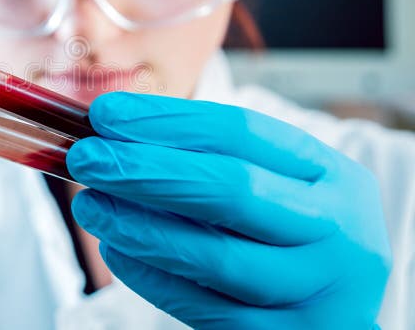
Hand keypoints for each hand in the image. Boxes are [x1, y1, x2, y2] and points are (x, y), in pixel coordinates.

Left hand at [68, 92, 390, 328]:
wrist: (337, 307)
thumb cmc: (291, 229)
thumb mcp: (278, 184)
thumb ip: (210, 158)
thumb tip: (115, 134)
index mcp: (332, 176)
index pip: (241, 132)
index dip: (165, 120)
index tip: (105, 114)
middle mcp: (335, 231)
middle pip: (231, 189)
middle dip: (146, 169)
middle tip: (85, 157)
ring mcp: (314, 290)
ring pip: (214, 256)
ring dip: (138, 226)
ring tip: (90, 205)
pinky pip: (204, 308)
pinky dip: (152, 276)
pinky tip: (115, 251)